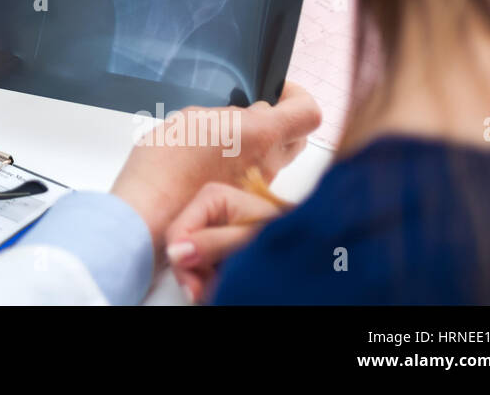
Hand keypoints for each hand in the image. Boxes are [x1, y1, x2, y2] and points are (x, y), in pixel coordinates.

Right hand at [110, 82, 318, 262]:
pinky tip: (212, 165)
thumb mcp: (192, 118)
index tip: (278, 92)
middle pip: (298, 137)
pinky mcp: (245, 204)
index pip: (308, 113)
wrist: (152, 215)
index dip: (297, 97)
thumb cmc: (164, 166)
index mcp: (259, 135)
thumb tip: (245, 116)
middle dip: (281, 122)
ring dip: (258, 146)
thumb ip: (229, 114)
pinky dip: (242, 168)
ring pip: (276, 159)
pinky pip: (256, 178)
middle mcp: (268, 164)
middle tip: (252, 115)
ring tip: (221, 141)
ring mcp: (259, 188)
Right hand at [165, 182, 283, 302]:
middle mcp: (206, 209)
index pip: (178, 231)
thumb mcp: (248, 239)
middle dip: (192, 271)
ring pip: (189, 258)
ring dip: (201, 277)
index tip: (194, 289)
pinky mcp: (216, 243)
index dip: (182, 260)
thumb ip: (213, 243)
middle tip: (205, 293)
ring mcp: (211, 226)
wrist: (314, 245)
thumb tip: (175, 251)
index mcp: (211, 196)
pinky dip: (210, 277)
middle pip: (180, 245)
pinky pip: (201, 263)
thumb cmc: (284, 234)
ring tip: (222, 284)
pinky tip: (224, 280)